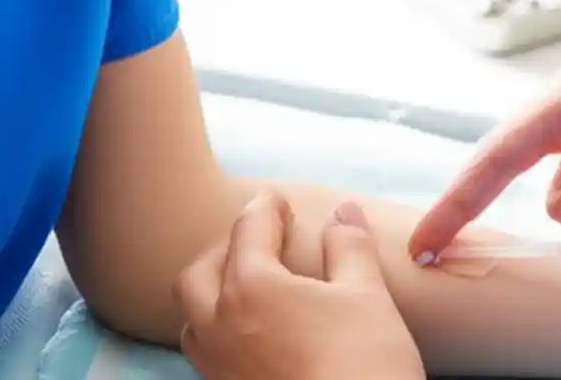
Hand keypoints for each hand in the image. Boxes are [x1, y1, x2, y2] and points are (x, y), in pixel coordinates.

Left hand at [176, 193, 424, 379]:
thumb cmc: (362, 361)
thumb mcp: (367, 293)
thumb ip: (349, 246)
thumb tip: (343, 211)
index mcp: (252, 287)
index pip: (249, 229)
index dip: (266, 207)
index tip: (276, 198)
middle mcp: (220, 323)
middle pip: (199, 271)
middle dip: (225, 247)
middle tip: (258, 238)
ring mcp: (218, 365)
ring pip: (193, 316)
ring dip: (213, 290)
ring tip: (246, 284)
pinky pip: (206, 350)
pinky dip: (219, 327)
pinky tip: (252, 332)